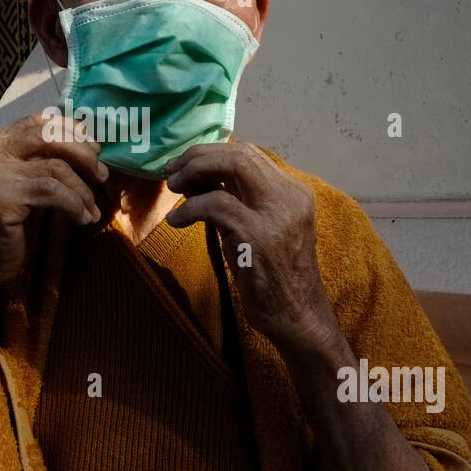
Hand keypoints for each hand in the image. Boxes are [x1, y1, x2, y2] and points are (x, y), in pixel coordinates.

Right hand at [0, 112, 108, 297]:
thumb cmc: (6, 224)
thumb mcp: (23, 183)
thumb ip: (41, 161)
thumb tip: (90, 145)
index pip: (38, 122)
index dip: (72, 131)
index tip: (95, 150)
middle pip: (48, 136)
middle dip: (83, 154)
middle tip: (102, 175)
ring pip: (56, 167)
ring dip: (83, 189)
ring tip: (91, 208)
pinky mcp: (1, 199)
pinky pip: (53, 193)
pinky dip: (75, 205)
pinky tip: (83, 219)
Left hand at [164, 142, 337, 357]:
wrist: (298, 317)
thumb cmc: (274, 277)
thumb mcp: (258, 228)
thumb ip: (236, 201)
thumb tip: (196, 177)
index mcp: (293, 192)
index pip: (249, 154)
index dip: (211, 153)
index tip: (184, 165)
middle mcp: (290, 196)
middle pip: (240, 153)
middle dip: (199, 155)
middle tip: (172, 171)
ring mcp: (277, 214)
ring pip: (232, 167)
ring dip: (194, 172)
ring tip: (173, 187)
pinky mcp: (259, 236)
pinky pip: (216, 204)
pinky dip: (189, 208)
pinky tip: (177, 221)